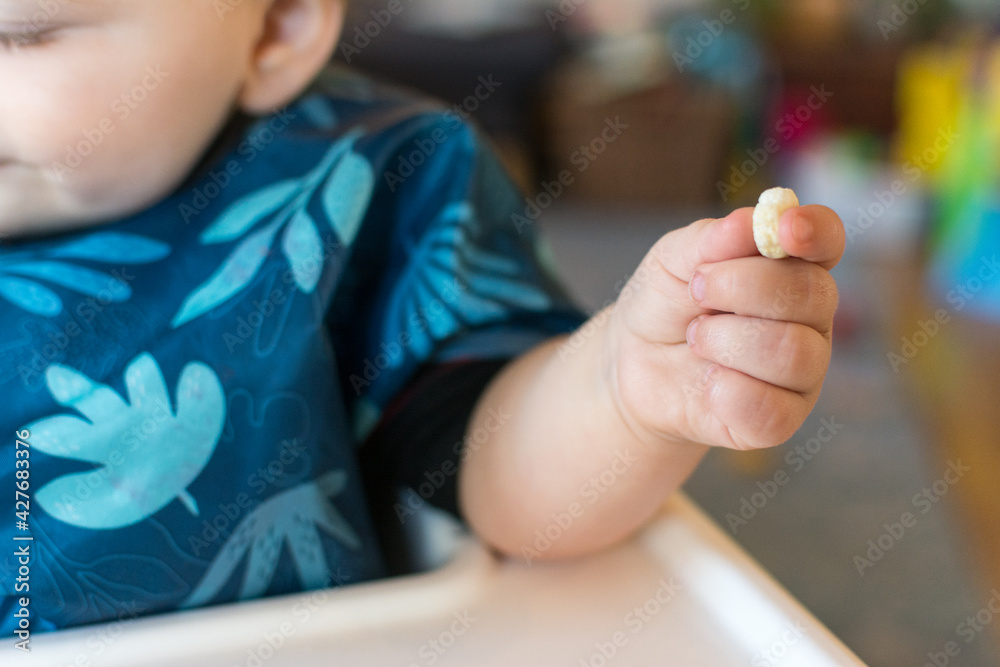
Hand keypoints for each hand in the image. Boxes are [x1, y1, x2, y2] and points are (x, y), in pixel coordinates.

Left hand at [606, 205, 844, 450]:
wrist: (632, 363)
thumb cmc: (665, 304)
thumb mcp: (673, 260)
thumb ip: (710, 241)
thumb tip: (750, 222)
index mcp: (793, 267)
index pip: (826, 241)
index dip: (815, 231)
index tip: (786, 228)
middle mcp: (811, 318)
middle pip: (812, 295)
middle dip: (742, 287)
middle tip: (696, 291)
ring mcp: (802, 372)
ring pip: (793, 353)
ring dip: (726, 341)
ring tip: (696, 338)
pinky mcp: (780, 420)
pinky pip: (772, 410)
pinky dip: (727, 392)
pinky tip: (707, 382)